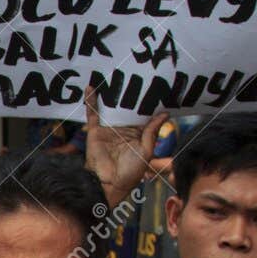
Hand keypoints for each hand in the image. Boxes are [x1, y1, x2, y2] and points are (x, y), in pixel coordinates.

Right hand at [83, 85, 168, 208]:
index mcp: (138, 134)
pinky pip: (93, 114)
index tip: (156, 86)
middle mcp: (123, 130)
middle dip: (132, 93)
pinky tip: (92, 87)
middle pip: (128, 108)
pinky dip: (91, 101)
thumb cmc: (130, 172)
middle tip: (137, 74)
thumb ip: (152, 132)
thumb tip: (164, 114)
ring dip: (112, 94)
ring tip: (116, 74)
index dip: (149, 102)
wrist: (109, 184)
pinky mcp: (95, 131)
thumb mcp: (146, 151)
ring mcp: (109, 130)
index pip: (144, 114)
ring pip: (111, 108)